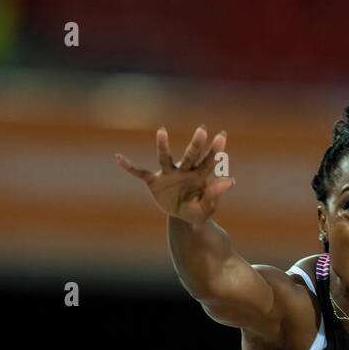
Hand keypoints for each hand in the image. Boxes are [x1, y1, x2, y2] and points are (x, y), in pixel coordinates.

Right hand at [115, 125, 234, 223]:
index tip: (222, 136)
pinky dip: (130, 167)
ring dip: (163, 146)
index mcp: (200, 176)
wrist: (184, 218)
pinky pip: (141, 173)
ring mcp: (169, 174)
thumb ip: (215, 195)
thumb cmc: (198, 210)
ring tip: (161, 130)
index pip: (209, 161)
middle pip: (191, 156)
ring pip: (166, 158)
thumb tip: (230, 180)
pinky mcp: (154, 182)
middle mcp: (185, 170)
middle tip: (202, 130)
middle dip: (196, 144)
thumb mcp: (207, 208)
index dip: (216, 150)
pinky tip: (119, 158)